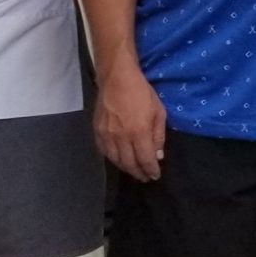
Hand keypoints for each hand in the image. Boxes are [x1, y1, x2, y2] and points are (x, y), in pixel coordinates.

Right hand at [95, 64, 166, 181]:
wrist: (117, 78)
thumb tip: (158, 156)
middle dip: (139, 173)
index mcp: (138, 133)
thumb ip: (158, 136)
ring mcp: (107, 135)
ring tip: (134, 171)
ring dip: (126, 168)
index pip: (145, 160)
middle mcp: (121, 138)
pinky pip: (104, 151)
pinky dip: (112, 159)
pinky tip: (118, 160)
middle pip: (129, 164)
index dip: (151, 171)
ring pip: (115, 160)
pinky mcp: (97, 131)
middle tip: (145, 178)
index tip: (155, 176)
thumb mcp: (159, 112)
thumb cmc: (142, 93)